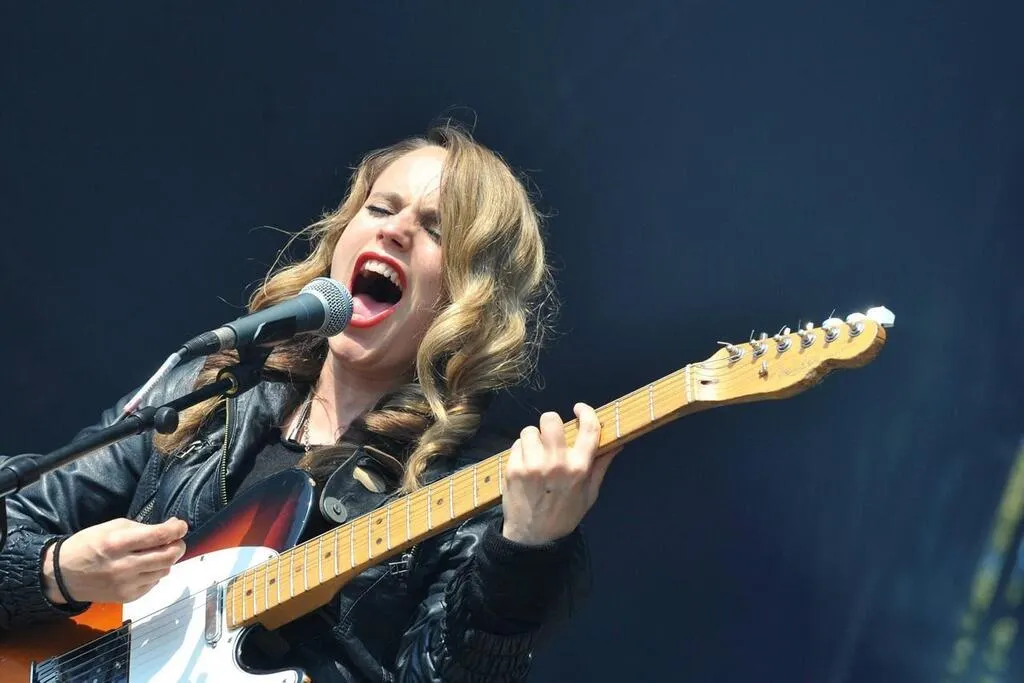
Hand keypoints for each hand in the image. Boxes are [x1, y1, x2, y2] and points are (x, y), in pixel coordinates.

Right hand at [42, 517, 187, 603]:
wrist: (62, 576)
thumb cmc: (88, 545)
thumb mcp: (112, 527)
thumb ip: (143, 528)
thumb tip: (171, 528)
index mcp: (118, 543)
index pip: (159, 536)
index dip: (177, 530)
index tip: (182, 526)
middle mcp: (124, 566)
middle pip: (168, 556)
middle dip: (178, 546)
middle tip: (176, 540)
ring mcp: (126, 585)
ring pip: (164, 571)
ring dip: (167, 560)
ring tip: (157, 552)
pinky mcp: (127, 597)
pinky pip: (154, 583)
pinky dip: (155, 573)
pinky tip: (145, 567)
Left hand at [501, 403, 622, 545]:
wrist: (532, 538)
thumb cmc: (565, 515)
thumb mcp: (589, 494)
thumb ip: (601, 466)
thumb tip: (617, 443)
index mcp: (579, 468)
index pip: (589, 428)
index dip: (586, 412)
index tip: (579, 409)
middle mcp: (556, 463)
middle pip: (551, 419)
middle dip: (551, 424)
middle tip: (551, 436)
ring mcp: (532, 465)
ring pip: (529, 430)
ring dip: (533, 439)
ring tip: (536, 454)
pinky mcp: (513, 469)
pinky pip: (516, 445)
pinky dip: (520, 452)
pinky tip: (525, 466)